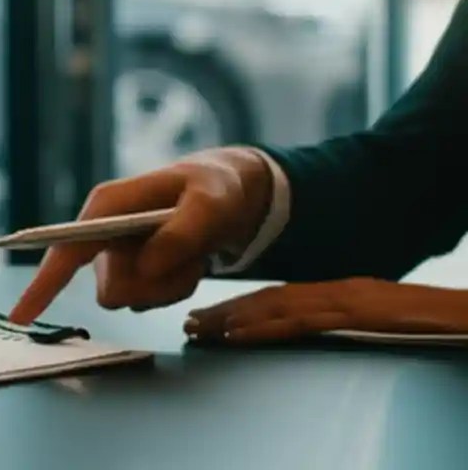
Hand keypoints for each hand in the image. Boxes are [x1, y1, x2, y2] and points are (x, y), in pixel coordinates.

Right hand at [9, 147, 272, 324]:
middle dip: (153, 286)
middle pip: (110, 289)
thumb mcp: (210, 204)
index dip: (42, 285)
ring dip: (170, 287)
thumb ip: (183, 233)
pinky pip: (150, 301)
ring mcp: (117, 257)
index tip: (18, 318)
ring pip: (132, 300)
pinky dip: (178, 289)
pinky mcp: (133, 273)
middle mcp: (102, 233)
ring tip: (195, 256)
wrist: (231, 196)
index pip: (64, 249)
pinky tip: (191, 264)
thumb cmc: (214, 190)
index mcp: (106, 206)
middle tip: (191, 261)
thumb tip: (148, 267)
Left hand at [186, 279, 467, 343]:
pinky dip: (265, 327)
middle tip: (187, 325)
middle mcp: (335, 291)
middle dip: (224, 312)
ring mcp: (345, 300)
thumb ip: (347, 320)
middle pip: (268, 299)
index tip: (208, 319)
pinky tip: (238, 335)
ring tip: (198, 331)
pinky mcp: (356, 314)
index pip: (280, 297)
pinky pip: (301, 322)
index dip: (241, 307)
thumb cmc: (428, 318)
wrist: (463, 311)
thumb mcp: (381, 318)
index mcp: (339, 291)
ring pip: (276, 307)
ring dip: (232, 319)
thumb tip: (320, 330)